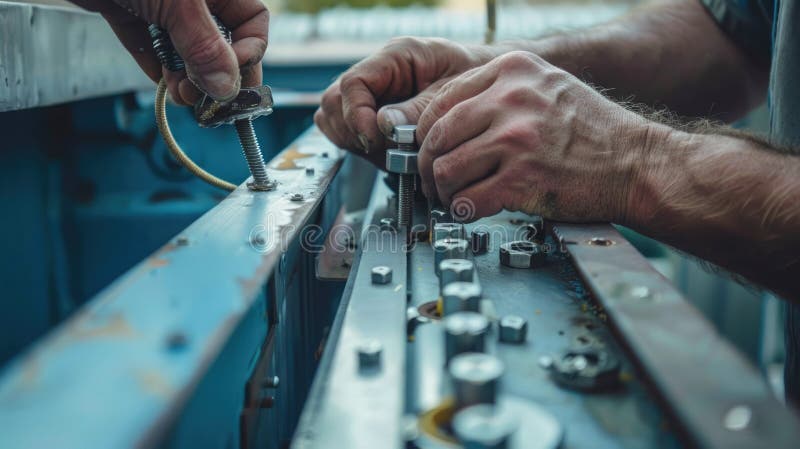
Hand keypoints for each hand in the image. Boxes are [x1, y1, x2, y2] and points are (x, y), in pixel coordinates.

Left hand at [71, 0, 269, 104]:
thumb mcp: (178, 4)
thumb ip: (204, 47)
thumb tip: (227, 87)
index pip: (252, 23)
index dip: (248, 52)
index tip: (230, 78)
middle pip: (222, 42)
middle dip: (216, 75)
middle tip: (210, 100)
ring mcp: (161, 5)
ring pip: (187, 51)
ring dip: (187, 79)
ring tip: (181, 93)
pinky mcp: (130, 13)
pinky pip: (153, 48)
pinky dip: (159, 70)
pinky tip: (162, 86)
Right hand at [314, 37, 494, 166]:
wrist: (487, 83)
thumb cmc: (475, 76)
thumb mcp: (453, 91)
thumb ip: (419, 109)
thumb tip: (385, 126)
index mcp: (396, 56)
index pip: (353, 84)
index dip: (357, 116)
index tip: (375, 139)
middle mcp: (378, 75)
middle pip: (334, 103)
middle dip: (354, 134)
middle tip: (385, 151)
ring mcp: (371, 96)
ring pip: (334, 121)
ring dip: (357, 144)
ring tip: (390, 155)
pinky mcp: (372, 117)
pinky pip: (348, 134)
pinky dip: (364, 150)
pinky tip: (389, 155)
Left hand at [416, 51, 667, 222]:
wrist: (636, 163)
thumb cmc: (592, 131)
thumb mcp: (545, 88)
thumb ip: (498, 95)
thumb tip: (446, 121)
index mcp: (512, 71)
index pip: (442, 100)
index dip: (426, 132)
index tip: (428, 150)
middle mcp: (511, 98)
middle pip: (437, 135)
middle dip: (427, 165)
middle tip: (434, 181)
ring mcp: (517, 138)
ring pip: (446, 169)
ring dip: (442, 191)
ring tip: (452, 199)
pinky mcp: (523, 178)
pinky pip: (468, 199)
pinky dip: (463, 211)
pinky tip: (471, 211)